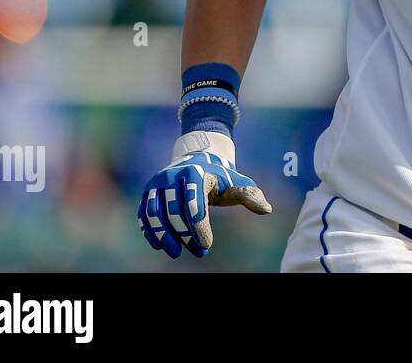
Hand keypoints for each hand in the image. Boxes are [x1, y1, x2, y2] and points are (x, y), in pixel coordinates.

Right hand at [138, 143, 271, 258]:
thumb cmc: (220, 176)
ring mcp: (157, 184)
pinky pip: (144, 214)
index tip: (207, 245)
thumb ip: (249, 195)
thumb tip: (266, 209)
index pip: (194, 204)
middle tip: (197, 251)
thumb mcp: (237, 182)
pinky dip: (150, 231)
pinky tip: (159, 246)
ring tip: (176, 252)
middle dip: (184, 234)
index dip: (199, 227)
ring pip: (155, 213)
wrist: (197, 159)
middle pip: (174, 211)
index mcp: (195, 172)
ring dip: (163, 235)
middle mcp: (172, 176)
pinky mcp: (148, 192)